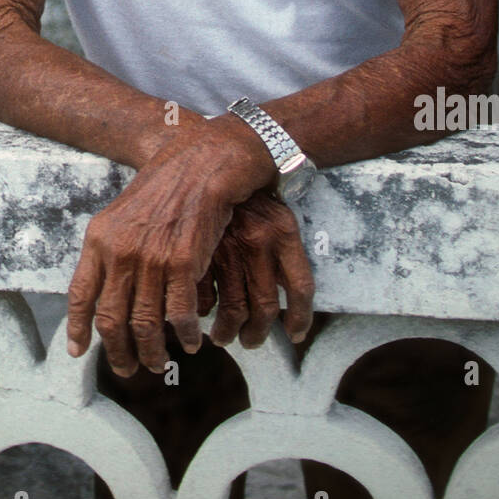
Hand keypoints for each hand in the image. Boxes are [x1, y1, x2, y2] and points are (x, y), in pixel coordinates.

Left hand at [67, 118, 274, 376]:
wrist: (204, 159)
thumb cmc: (170, 184)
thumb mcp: (126, 212)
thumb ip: (113, 247)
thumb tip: (105, 285)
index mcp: (100, 238)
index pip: (80, 293)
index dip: (78, 328)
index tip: (79, 351)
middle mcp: (120, 250)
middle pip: (111, 319)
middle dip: (118, 352)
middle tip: (128, 369)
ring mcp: (151, 257)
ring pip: (145, 324)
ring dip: (153, 351)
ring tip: (159, 363)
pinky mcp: (184, 261)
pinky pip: (180, 314)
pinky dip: (187, 334)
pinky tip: (193, 341)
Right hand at [197, 189, 314, 348]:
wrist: (204, 158)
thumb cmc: (244, 193)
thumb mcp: (273, 212)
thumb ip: (281, 253)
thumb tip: (288, 302)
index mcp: (283, 229)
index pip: (301, 287)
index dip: (300, 318)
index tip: (295, 334)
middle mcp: (258, 239)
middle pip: (265, 306)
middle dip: (258, 333)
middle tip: (251, 341)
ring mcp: (226, 246)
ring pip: (233, 310)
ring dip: (229, 331)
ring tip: (225, 336)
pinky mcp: (197, 250)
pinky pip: (203, 297)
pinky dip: (203, 310)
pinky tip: (202, 311)